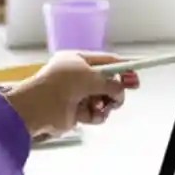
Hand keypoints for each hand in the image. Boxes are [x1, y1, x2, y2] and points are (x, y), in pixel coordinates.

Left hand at [3, 51, 140, 139]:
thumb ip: (112, 82)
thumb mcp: (92, 77)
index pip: (105, 61)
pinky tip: (93, 114)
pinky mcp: (75, 112)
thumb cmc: (63, 84)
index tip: (135, 76)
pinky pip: (95, 113)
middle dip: (115, 89)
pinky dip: (97, 114)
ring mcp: (75, 95)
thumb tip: (122, 90)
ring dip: (106, 103)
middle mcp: (76, 76)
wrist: (38, 107)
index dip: (122, 68)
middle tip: (121, 95)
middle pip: (106, 82)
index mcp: (77, 60)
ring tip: (103, 106)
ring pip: (102, 99)